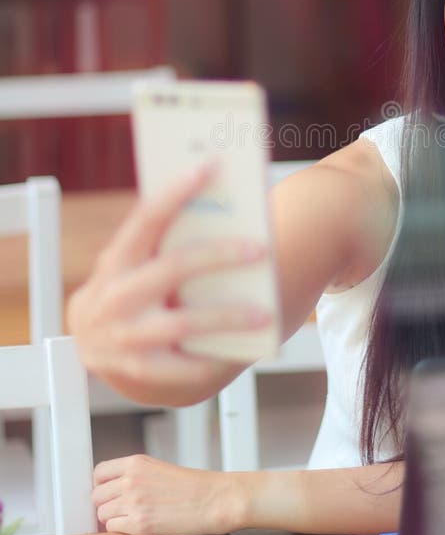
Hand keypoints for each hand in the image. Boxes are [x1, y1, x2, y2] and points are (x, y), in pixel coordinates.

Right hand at [67, 164, 269, 403]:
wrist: (89, 340)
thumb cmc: (130, 283)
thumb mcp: (133, 259)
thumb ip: (164, 238)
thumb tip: (225, 206)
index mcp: (118, 258)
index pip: (147, 217)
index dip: (177, 191)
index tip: (210, 165)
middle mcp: (117, 294)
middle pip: (173, 267)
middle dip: (218, 256)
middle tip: (260, 249)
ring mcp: (125, 334)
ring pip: (182, 324)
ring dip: (226, 317)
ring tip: (264, 314)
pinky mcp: (138, 368)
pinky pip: (181, 368)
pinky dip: (213, 361)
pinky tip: (244, 352)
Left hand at [92, 454, 248, 534]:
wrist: (215, 499)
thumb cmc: (192, 485)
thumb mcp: (158, 468)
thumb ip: (134, 474)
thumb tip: (110, 488)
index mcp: (137, 462)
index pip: (99, 472)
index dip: (101, 484)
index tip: (108, 491)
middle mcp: (131, 480)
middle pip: (96, 495)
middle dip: (106, 503)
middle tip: (121, 508)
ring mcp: (134, 503)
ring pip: (102, 514)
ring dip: (113, 517)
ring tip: (132, 516)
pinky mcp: (140, 525)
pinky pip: (112, 529)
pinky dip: (121, 529)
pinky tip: (138, 525)